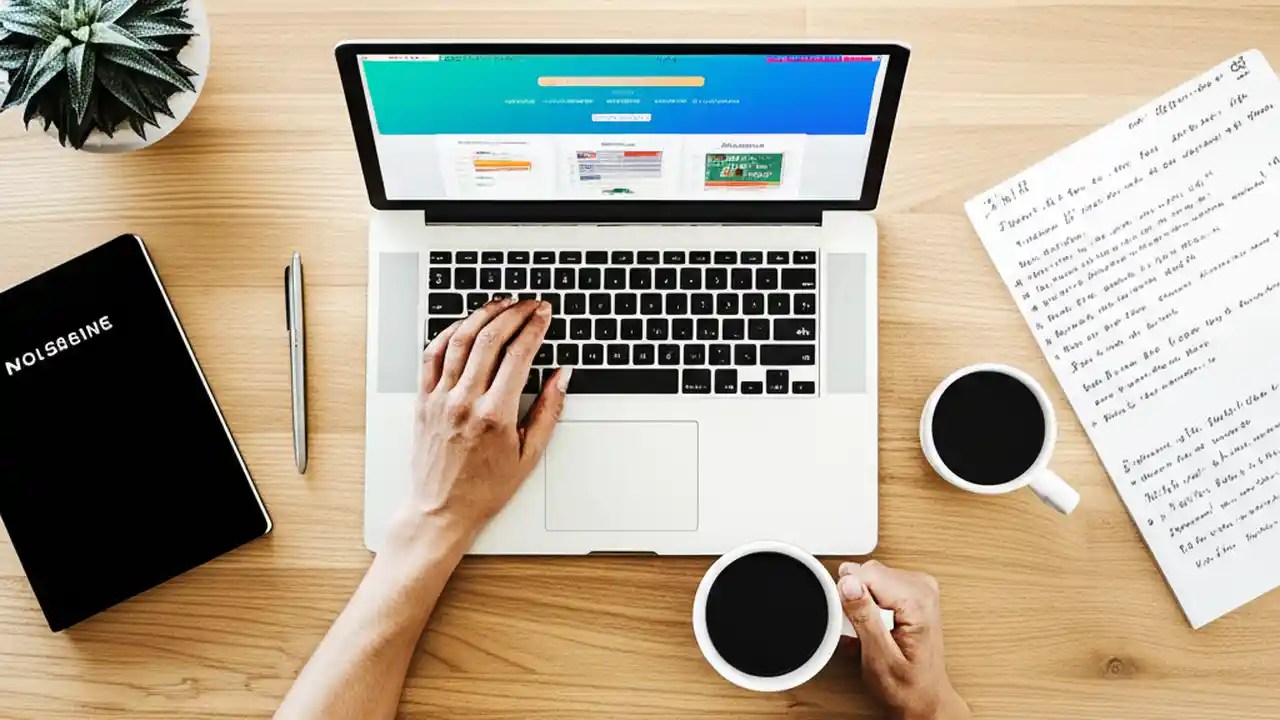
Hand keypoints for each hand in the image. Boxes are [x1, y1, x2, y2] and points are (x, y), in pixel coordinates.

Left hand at [405, 298, 570, 538]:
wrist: (442, 509)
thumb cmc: (485, 489)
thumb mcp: (529, 455)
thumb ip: (548, 411)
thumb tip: (562, 376)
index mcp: (495, 415)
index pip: (518, 354)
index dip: (535, 327)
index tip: (544, 314)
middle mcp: (465, 401)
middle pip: (490, 338)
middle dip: (514, 313)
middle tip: (529, 303)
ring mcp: (440, 398)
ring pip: (460, 340)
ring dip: (483, 315)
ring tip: (501, 303)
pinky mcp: (423, 400)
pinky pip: (432, 355)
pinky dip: (449, 333)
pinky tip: (464, 324)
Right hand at [838, 561, 969, 719]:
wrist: (925, 698)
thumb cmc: (907, 685)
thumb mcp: (879, 657)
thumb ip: (864, 617)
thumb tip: (848, 583)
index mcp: (918, 602)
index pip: (868, 574)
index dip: (848, 595)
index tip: (846, 619)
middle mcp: (923, 588)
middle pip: (869, 573)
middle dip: (855, 598)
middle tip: (858, 628)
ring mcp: (920, 587)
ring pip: (870, 576)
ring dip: (861, 601)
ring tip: (867, 629)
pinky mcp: (913, 590)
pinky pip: (878, 582)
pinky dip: (868, 602)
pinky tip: (872, 623)